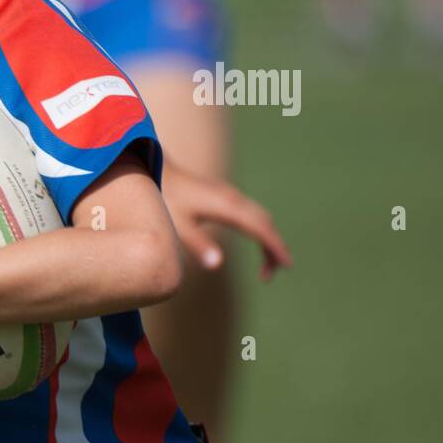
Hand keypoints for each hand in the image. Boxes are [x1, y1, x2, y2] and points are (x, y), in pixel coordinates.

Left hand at [162, 164, 292, 281]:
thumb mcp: (177, 224)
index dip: (276, 247)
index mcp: (228, 207)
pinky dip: (259, 229)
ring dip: (268, 239)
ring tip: (266, 267)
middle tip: (270, 275)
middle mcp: (233, 199)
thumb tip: (217, 265)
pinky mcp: (223, 195)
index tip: (287, 265)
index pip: (261, 229)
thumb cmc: (164, 197)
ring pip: (259, 217)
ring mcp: (229, 195)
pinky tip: (255, 240)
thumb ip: (197, 244)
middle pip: (265, 223)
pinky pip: (250, 213)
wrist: (155, 168)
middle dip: (274, 248)